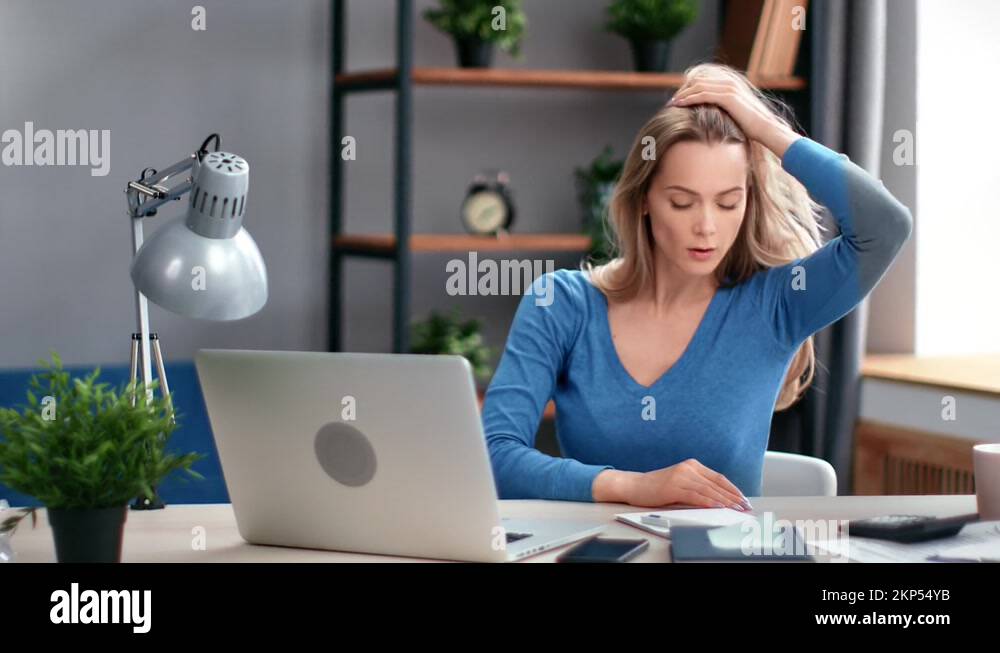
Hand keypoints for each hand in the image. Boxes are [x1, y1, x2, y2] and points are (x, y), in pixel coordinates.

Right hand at [593, 459, 752, 509]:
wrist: (634, 485)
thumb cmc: (656, 487)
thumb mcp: (680, 483)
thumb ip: (697, 487)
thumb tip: (718, 500)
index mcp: (692, 465)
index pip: (719, 478)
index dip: (733, 489)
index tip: (743, 499)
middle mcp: (688, 468)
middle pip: (716, 484)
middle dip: (733, 497)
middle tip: (745, 507)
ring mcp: (681, 476)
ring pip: (709, 490)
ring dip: (725, 501)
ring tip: (736, 509)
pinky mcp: (674, 486)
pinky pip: (696, 495)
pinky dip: (709, 502)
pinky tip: (718, 507)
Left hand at [668, 75, 798, 158]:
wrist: (765, 128)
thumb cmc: (750, 126)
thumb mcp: (733, 114)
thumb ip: (722, 110)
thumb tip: (711, 116)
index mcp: (730, 84)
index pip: (703, 81)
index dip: (689, 89)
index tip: (678, 100)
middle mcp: (728, 82)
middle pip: (698, 81)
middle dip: (683, 90)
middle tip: (672, 101)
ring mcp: (728, 88)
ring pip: (698, 86)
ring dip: (683, 94)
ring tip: (672, 103)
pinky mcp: (727, 96)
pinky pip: (702, 94)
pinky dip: (688, 99)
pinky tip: (679, 105)